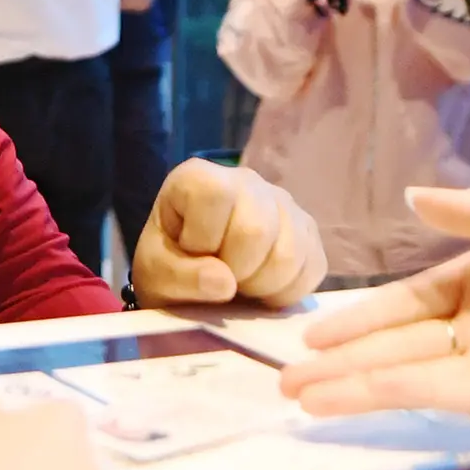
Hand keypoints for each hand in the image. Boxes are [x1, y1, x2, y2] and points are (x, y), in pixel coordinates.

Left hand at [132, 160, 326, 309]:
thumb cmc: (170, 267)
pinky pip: (313, 268)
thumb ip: (180, 276)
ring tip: (239, 284)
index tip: (190, 253)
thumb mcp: (156, 275)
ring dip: (261, 285)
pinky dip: (286, 291)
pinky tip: (262, 288)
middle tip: (217, 277)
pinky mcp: (308, 231)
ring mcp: (283, 203)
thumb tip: (225, 283)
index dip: (203, 239)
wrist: (194, 281)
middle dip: (234, 270)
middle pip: (256, 230)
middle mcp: (247, 180)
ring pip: (290, 253)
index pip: (216, 196)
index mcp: (199, 178)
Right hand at [279, 187, 469, 432]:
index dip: (363, 318)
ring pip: (414, 378)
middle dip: (343, 364)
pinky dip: (403, 399)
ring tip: (301, 400)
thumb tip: (412, 198)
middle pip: (400, 346)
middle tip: (285, 380)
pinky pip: (451, 399)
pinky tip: (361, 397)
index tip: (314, 335)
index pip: (412, 300)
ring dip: (358, 388)